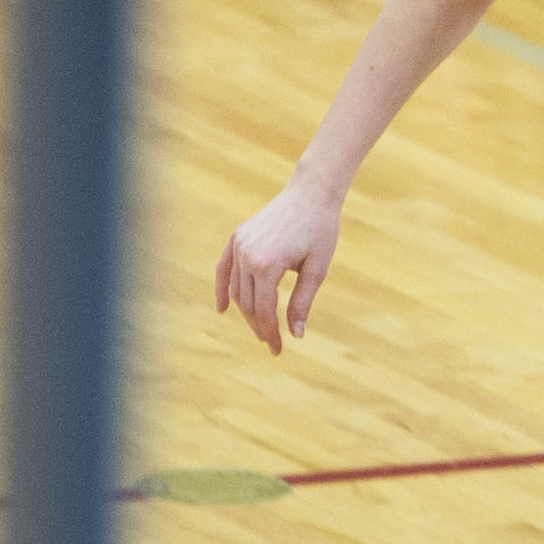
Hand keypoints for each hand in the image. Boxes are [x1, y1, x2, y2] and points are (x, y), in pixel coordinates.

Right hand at [214, 181, 342, 354]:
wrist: (311, 194)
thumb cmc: (320, 231)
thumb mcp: (317, 270)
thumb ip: (302, 302)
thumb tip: (295, 334)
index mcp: (267, 265)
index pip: (263, 310)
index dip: (270, 332)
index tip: (278, 349)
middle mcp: (246, 255)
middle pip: (247, 302)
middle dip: (258, 325)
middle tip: (271, 342)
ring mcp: (238, 245)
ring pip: (235, 288)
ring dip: (245, 311)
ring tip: (260, 328)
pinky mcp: (237, 237)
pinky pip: (223, 269)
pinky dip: (222, 289)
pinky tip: (223, 309)